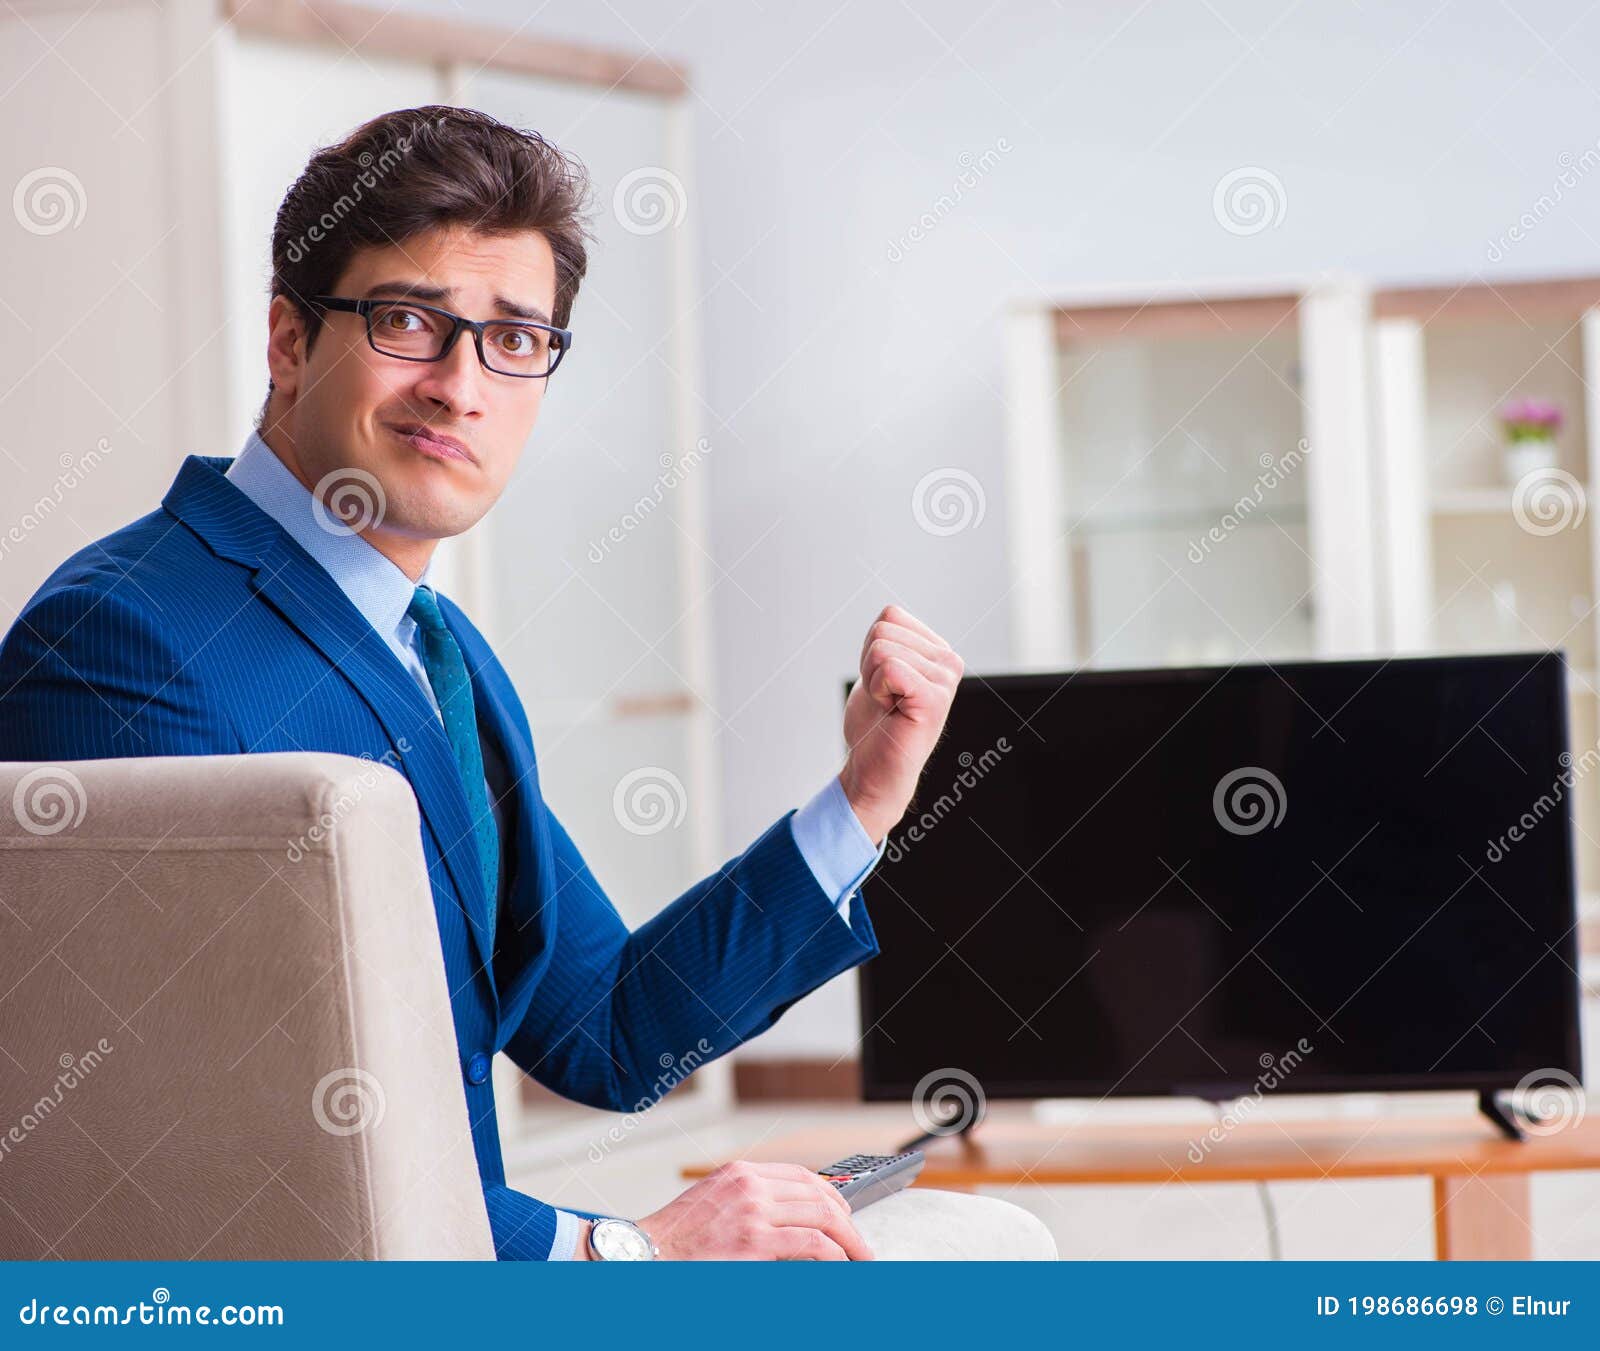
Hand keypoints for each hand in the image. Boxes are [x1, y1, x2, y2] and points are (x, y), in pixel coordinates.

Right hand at [631, 1161, 872, 1259]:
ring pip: (822, 1216)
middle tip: (859, 1242)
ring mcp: (753, 1210)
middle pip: (817, 1193)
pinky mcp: (755, 1241)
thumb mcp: (713, 1205)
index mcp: (740, 1172)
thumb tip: (789, 1219)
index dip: (829, 1194)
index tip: (844, 1213)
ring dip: (849, 1240)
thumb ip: (748, 1203)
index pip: (800, 1175)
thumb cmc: (674, 1239)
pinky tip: (840, 1266)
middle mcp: (750, 1185)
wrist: (645, 1256)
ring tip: (861, 1258)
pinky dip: (834, 1255)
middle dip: (846, 1219)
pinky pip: (811, 1244)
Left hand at [840, 605, 962, 842]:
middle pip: (884, 630)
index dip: (872, 649)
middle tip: (886, 698)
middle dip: (869, 665)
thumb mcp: (880, 669)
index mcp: (938, 650)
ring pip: (882, 648)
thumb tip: (891, 613)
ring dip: (872, 681)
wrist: (874, 769)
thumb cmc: (876, 724)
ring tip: (890, 706)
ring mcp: (945, 680)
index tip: (884, 682)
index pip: (891, 616)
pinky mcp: (934, 699)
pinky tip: (893, 711)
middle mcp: (949, 661)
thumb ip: (890, 640)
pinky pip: (889, 667)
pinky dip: (877, 689)